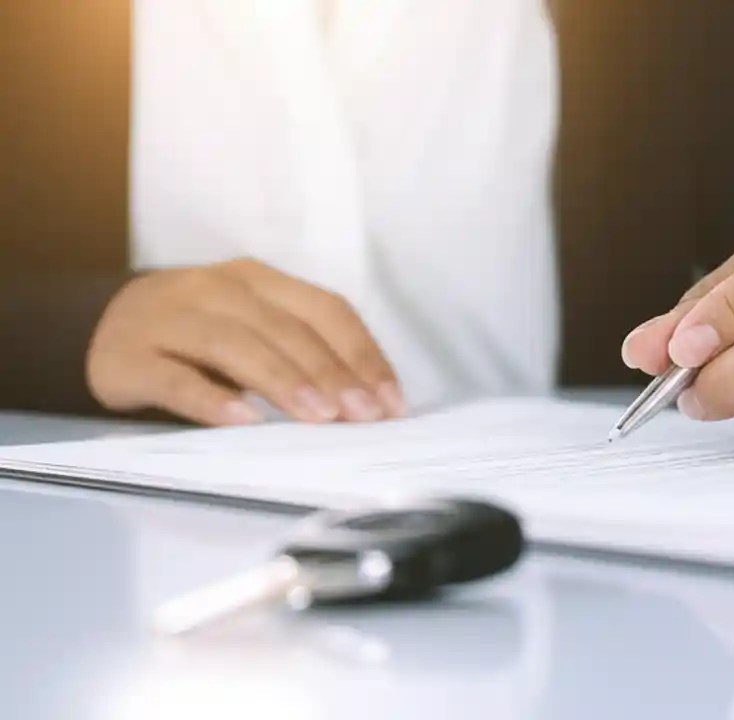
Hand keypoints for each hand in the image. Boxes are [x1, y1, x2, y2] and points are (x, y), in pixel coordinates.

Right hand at [88, 258, 404, 425]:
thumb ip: (304, 354)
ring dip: (284, 381)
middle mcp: (217, 289)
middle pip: (286, 329)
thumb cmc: (200, 336)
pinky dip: (212, 400)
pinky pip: (176, 379)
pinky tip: (243, 421)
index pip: (326, 311)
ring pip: (236, 346)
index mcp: (260, 281)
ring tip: (318, 417)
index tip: (391, 402)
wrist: (102, 324)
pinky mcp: (130, 357)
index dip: (363, 355)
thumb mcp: (255, 330)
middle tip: (362, 416)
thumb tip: (369, 403)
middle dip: (332, 373)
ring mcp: (170, 319)